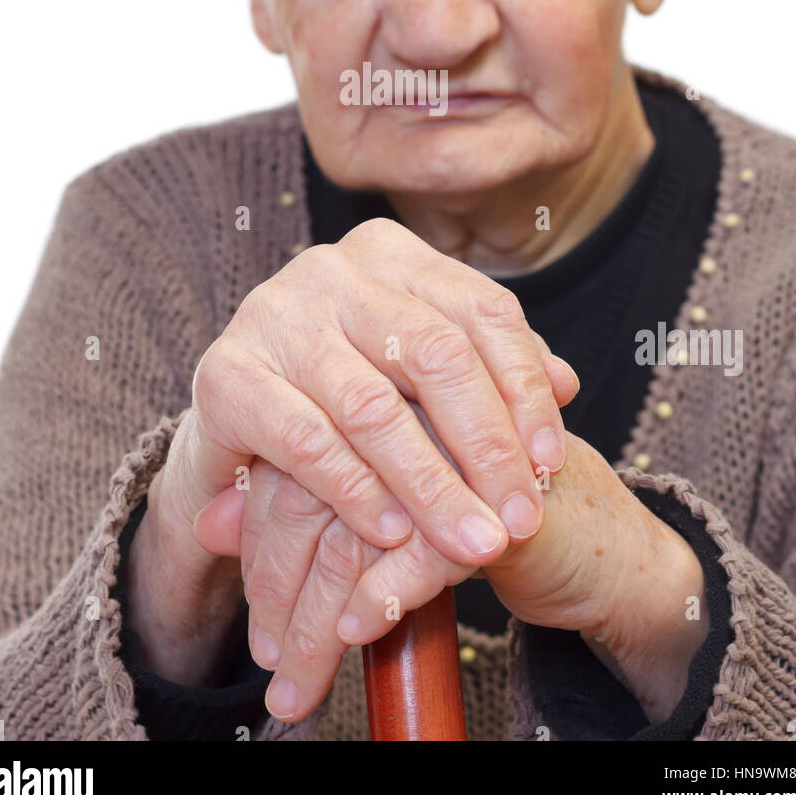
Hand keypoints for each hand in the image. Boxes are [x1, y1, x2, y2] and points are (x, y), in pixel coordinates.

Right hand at [128, 217, 576, 683]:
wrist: (236, 410)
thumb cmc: (346, 382)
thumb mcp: (418, 365)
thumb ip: (487, 365)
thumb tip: (568, 382)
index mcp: (389, 251)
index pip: (481, 310)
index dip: (525, 388)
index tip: (553, 459)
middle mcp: (330, 269)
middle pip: (435, 354)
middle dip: (487, 446)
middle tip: (521, 516)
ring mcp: (273, 315)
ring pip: (373, 407)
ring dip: (431, 486)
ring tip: (473, 543)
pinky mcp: (227, 375)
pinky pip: (307, 441)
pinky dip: (357, 493)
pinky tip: (393, 535)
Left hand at [214, 431, 706, 724]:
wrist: (578, 523)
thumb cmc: (465, 505)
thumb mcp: (376, 504)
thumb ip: (297, 499)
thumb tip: (207, 524)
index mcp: (363, 393)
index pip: (288, 473)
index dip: (263, 559)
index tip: (262, 639)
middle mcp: (402, 402)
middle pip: (315, 500)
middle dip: (289, 600)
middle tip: (276, 678)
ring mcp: (454, 436)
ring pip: (362, 528)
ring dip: (326, 612)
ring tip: (301, 680)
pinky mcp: (502, 479)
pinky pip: (429, 541)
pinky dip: (391, 589)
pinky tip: (362, 627)